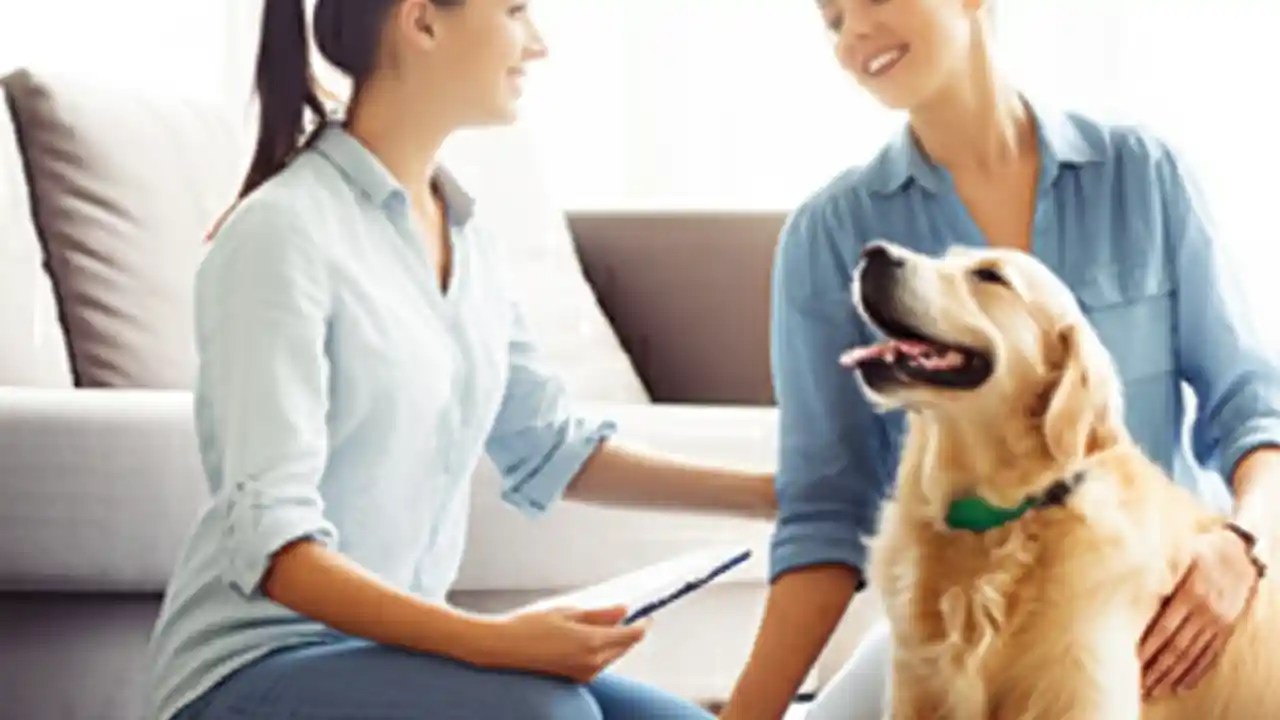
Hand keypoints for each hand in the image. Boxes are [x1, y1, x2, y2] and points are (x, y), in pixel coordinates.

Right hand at [477, 605, 647, 682]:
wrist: (502, 648)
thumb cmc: (530, 627)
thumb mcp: (567, 612)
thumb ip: (599, 614)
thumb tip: (623, 611)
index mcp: (592, 643)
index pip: (631, 636)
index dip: (643, 625)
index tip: (647, 615)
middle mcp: (591, 663)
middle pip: (624, 648)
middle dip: (629, 632)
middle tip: (628, 615)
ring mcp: (583, 674)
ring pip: (612, 656)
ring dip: (615, 641)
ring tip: (605, 623)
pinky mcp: (574, 679)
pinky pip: (598, 664)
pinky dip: (601, 650)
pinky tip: (589, 638)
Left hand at [1139, 527, 1260, 698]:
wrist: (1239, 554)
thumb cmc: (1200, 551)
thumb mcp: (1179, 555)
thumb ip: (1157, 570)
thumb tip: (1123, 580)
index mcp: (1191, 593)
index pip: (1165, 627)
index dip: (1148, 646)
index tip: (1131, 661)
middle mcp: (1206, 612)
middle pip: (1177, 647)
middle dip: (1156, 668)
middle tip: (1137, 684)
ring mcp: (1218, 623)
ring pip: (1192, 656)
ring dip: (1172, 675)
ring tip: (1154, 689)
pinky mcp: (1226, 630)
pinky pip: (1210, 656)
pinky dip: (1196, 673)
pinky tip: (1181, 685)